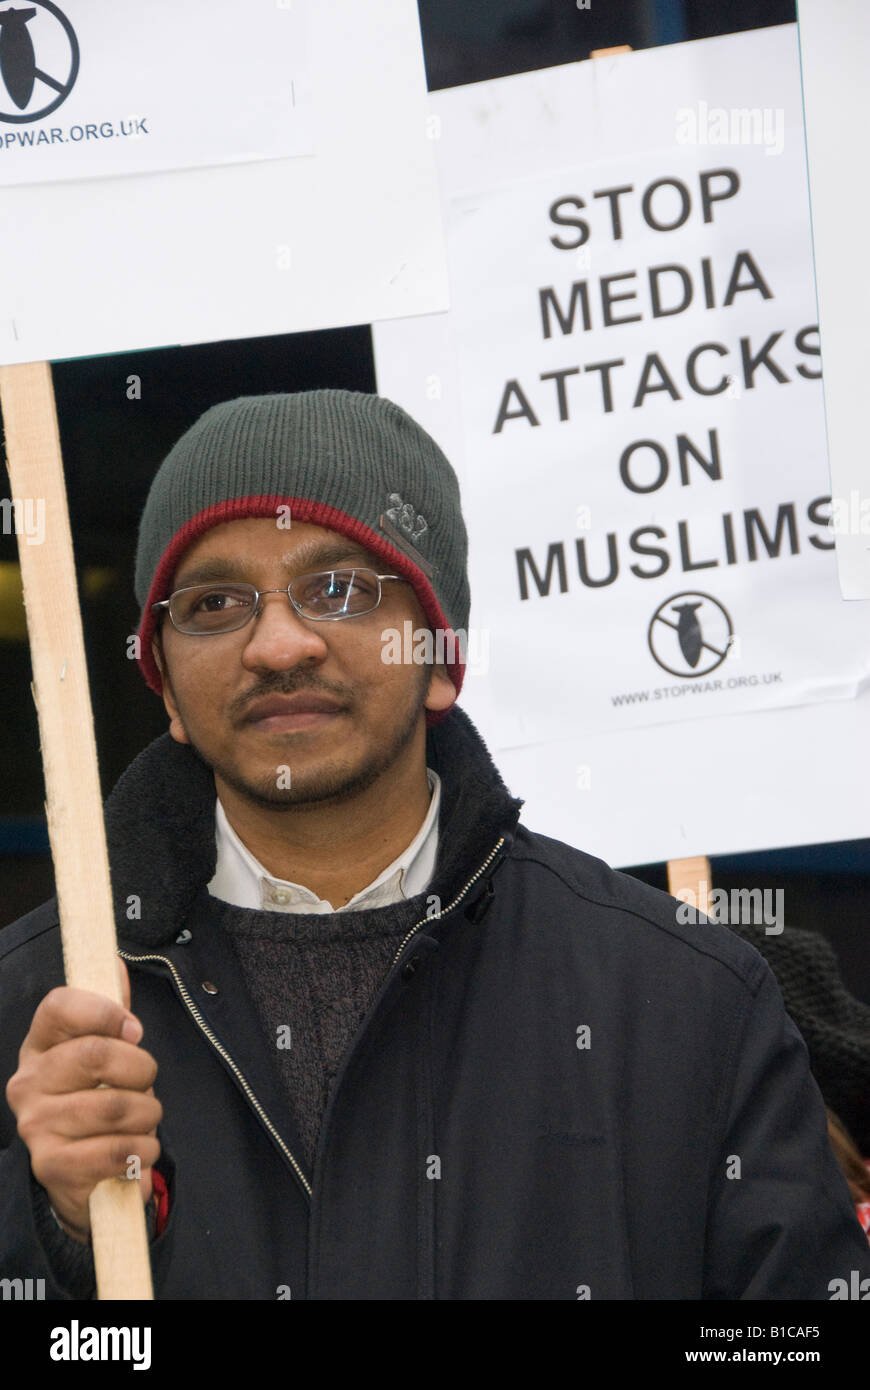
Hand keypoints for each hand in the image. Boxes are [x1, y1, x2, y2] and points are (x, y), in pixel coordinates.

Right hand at [5, 959, 160, 1241]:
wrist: (82, 1173)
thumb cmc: (98, 1099)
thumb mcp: (105, 1052)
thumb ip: (111, 1011)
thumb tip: (113, 965)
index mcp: (39, 1045)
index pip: (60, 1006)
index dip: (106, 1012)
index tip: (133, 1030)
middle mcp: (28, 1082)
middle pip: (96, 1054)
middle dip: (141, 1069)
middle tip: (146, 1082)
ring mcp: (35, 1126)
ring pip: (116, 1106)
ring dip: (148, 1114)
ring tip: (144, 1119)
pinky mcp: (51, 1166)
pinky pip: (118, 1150)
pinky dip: (144, 1148)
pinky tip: (138, 1148)